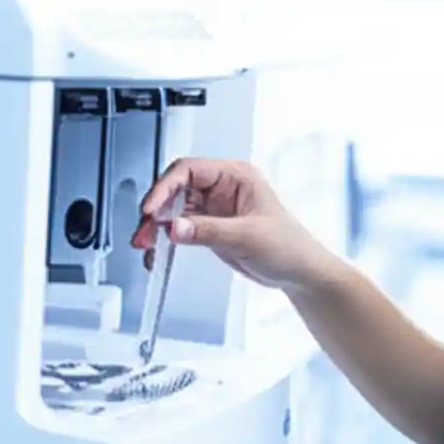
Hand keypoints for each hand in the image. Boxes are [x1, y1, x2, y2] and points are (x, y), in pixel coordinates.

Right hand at [130, 158, 345, 292]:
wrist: (299, 273)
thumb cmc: (289, 246)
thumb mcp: (247, 236)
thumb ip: (208, 231)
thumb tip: (175, 227)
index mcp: (235, 175)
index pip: (189, 170)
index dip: (165, 186)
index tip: (151, 208)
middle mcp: (222, 187)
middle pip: (176, 188)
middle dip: (156, 209)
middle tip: (144, 230)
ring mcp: (214, 208)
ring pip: (173, 209)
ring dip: (157, 225)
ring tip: (146, 244)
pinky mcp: (210, 227)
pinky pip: (180, 228)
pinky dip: (166, 238)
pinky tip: (157, 251)